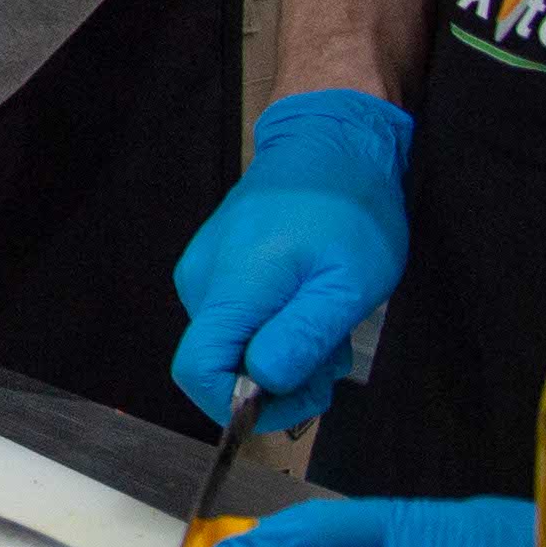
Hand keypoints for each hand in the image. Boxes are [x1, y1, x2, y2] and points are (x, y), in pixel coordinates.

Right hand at [171, 89, 411, 431]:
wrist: (329, 140)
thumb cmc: (348, 207)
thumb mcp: (348, 282)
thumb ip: (303, 336)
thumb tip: (261, 382)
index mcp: (231, 287)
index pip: (197, 372)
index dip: (240, 406)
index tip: (296, 399)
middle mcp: (202, 280)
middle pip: (217, 363)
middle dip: (277, 381)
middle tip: (332, 360)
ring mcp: (204, 269)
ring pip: (230, 344)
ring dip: (280, 355)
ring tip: (326, 322)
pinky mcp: (214, 263)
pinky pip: (234, 319)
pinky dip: (272, 330)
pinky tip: (308, 306)